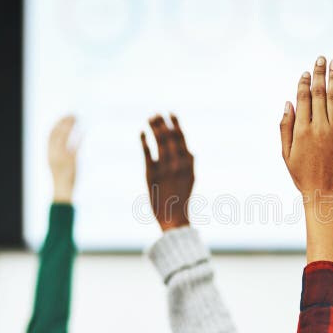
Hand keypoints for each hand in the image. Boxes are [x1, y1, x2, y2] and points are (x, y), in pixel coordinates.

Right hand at [48, 116, 78, 202]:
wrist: (62, 191)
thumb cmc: (62, 177)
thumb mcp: (58, 162)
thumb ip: (61, 150)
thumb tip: (68, 138)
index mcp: (49, 153)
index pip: (51, 134)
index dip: (57, 123)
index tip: (64, 116)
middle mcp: (53, 154)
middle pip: (57, 133)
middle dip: (64, 122)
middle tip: (73, 115)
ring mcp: (61, 157)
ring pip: (64, 137)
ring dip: (70, 126)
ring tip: (77, 119)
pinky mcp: (70, 162)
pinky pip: (74, 147)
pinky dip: (78, 138)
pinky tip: (83, 131)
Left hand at [140, 114, 193, 231]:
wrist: (174, 218)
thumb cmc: (181, 198)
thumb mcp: (190, 179)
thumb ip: (188, 163)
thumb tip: (188, 150)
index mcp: (189, 164)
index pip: (182, 139)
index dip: (176, 125)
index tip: (171, 115)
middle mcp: (178, 164)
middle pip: (170, 137)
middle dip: (163, 123)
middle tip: (157, 114)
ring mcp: (165, 168)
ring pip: (159, 142)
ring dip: (155, 128)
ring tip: (150, 118)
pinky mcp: (152, 175)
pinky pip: (147, 153)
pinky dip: (144, 141)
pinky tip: (142, 132)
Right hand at [280, 56, 332, 200]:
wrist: (325, 192)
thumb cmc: (302, 174)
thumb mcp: (286, 153)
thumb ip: (285, 127)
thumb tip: (288, 103)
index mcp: (301, 131)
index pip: (302, 99)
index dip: (303, 82)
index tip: (305, 72)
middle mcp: (318, 128)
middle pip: (318, 93)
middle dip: (319, 73)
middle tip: (321, 58)